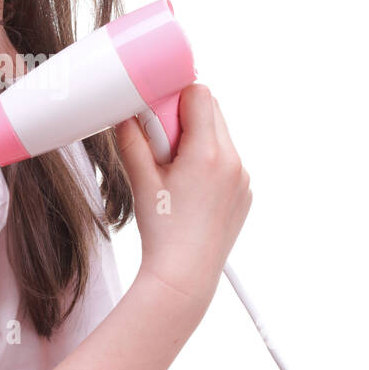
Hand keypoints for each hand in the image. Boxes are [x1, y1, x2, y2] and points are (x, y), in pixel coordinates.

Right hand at [115, 83, 251, 311]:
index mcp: (207, 153)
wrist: (185, 274)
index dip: (173, 97)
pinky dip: (207, 159)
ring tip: (173, 170)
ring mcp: (242, 177)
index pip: (198, 94)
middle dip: (183, 116)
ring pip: (219, 134)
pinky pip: (227, 159)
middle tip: (159, 143)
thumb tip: (125, 113)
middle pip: (211, 110)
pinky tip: (188, 186)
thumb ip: (132, 140)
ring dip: (195, 138)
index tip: (155, 115)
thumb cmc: (163, 232)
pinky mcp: (244, 191)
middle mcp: (232, 161)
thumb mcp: (141, 180)